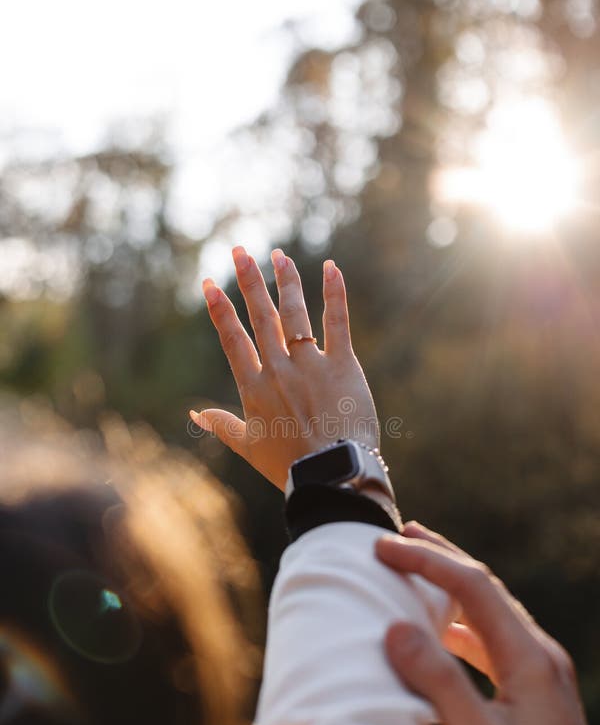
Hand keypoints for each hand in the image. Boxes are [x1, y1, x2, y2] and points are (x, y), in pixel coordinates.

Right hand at [191, 246, 378, 490]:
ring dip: (285, 280)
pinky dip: (334, 293)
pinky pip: (337, 322)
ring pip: (294, 313)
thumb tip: (194, 414)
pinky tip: (330, 267)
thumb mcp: (249, 448)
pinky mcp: (343, 365)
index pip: (233, 339)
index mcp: (254, 387)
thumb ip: (222, 426)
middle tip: (240, 250)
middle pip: (260, 316)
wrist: (331, 474)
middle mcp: (278, 368)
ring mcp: (310, 364)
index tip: (210, 283)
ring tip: (278, 255)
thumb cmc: (289, 466)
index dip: (221, 309)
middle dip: (248, 280)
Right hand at [376, 522, 599, 724]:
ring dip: (449, 586)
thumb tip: (397, 628)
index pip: (473, 586)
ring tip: (414, 568)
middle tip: (399, 537)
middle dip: (439, 557)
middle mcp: (537, 653)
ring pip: (488, 609)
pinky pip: (491, 637)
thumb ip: (439, 683)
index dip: (426, 561)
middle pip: (485, 587)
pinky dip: (459, 621)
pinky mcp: (531, 689)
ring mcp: (537, 670)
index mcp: (528, 657)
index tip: (384, 548)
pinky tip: (439, 629)